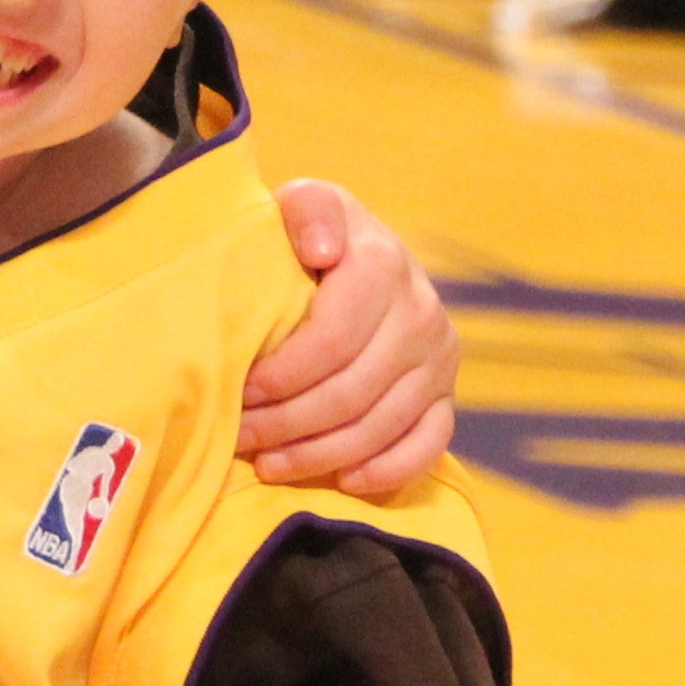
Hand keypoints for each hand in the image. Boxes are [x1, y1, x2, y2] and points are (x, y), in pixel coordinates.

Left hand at [239, 179, 458, 494]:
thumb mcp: (302, 204)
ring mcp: (440, 359)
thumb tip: (322, 250)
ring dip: (320, 454)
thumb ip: (308, 212)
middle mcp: (422, 313)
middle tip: (240, 436)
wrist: (358, 252)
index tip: (237, 391)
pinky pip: (429, 445)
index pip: (332, 341)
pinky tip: (344, 481)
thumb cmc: (309, 235)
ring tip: (267, 463)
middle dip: (288, 423)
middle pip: (352, 392)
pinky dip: (387, 470)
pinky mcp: (447, 393)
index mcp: (384, 266)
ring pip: (382, 426)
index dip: (281, 376)